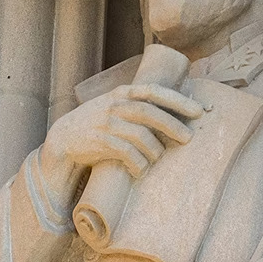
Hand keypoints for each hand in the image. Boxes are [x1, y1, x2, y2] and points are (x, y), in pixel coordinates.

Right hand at [40, 82, 204, 206]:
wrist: (64, 137)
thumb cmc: (99, 122)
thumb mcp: (117, 105)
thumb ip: (139, 105)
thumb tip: (176, 114)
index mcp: (122, 93)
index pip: (154, 91)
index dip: (178, 100)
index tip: (198, 110)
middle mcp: (115, 105)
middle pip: (150, 113)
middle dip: (172, 125)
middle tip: (188, 138)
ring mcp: (107, 123)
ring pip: (140, 135)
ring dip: (154, 150)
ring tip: (157, 158)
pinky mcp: (100, 141)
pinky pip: (127, 153)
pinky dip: (138, 164)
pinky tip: (141, 170)